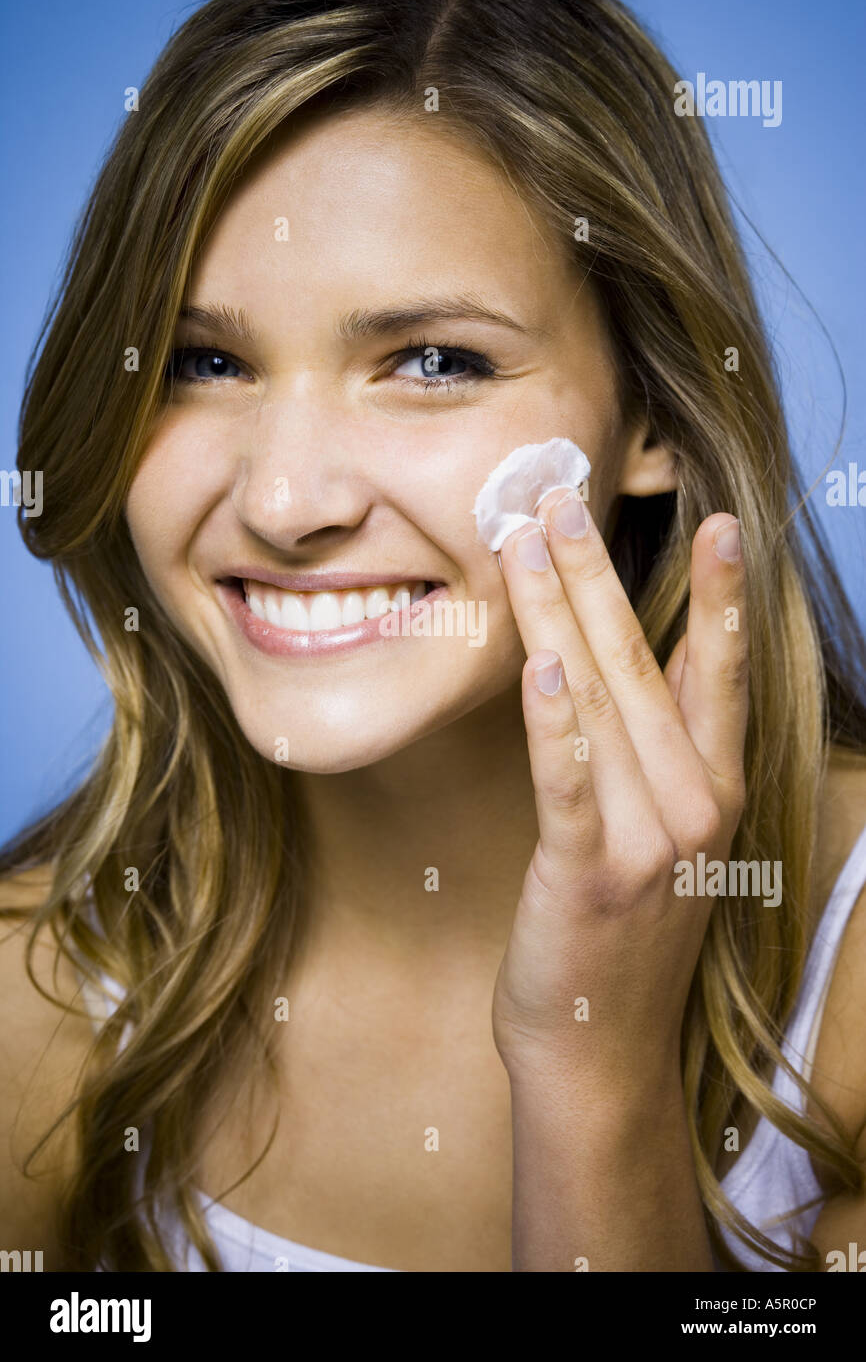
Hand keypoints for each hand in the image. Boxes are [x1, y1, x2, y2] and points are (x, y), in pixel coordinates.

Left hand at [491, 490, 747, 1093]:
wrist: (601, 1053)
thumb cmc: (621, 938)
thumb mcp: (663, 840)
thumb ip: (653, 760)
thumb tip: (609, 674)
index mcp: (717, 792)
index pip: (720, 673)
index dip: (720, 595)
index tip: (718, 520)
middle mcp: (696, 806)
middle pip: (643, 665)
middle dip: (600, 573)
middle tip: (561, 495)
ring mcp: (647, 841)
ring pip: (599, 702)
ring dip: (561, 613)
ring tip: (529, 538)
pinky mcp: (588, 874)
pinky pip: (569, 784)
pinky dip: (555, 726)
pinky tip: (539, 666)